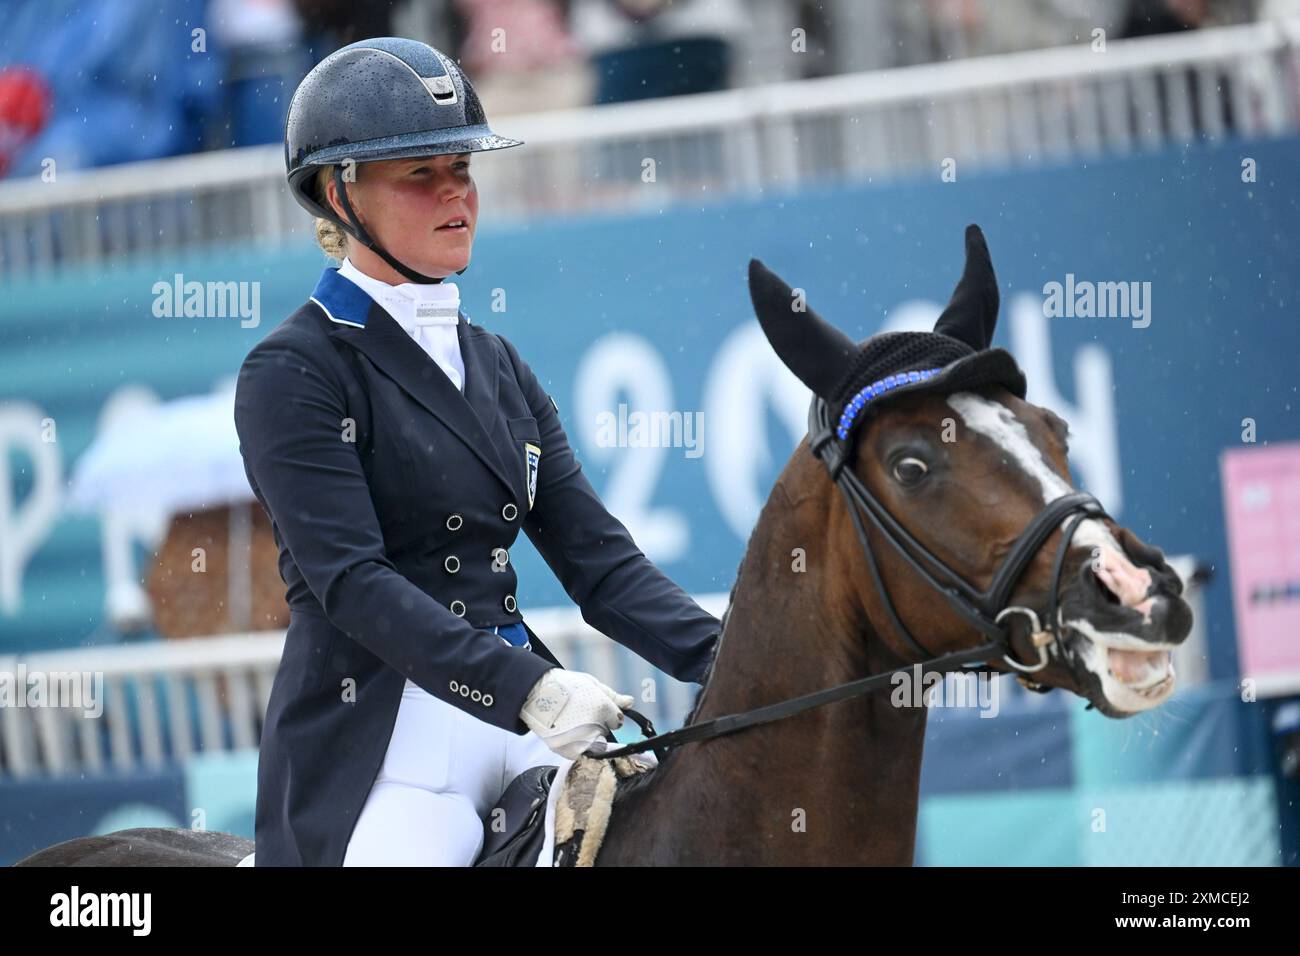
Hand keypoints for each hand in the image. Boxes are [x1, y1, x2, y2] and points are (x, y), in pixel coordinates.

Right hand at [519, 668, 634, 759]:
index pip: (618, 721)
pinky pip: (579, 753)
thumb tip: (630, 703)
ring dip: (587, 738)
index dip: (609, 715)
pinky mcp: (567, 751)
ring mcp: (580, 741)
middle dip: (598, 727)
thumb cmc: (564, 686)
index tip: (597, 710)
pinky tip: (565, 731)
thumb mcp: (591, 684)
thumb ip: (613, 697)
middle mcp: (593, 726)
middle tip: (581, 715)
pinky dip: (574, 745)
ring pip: (593, 746)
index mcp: (601, 708)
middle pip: (605, 734)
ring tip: (571, 723)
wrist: (535, 693)